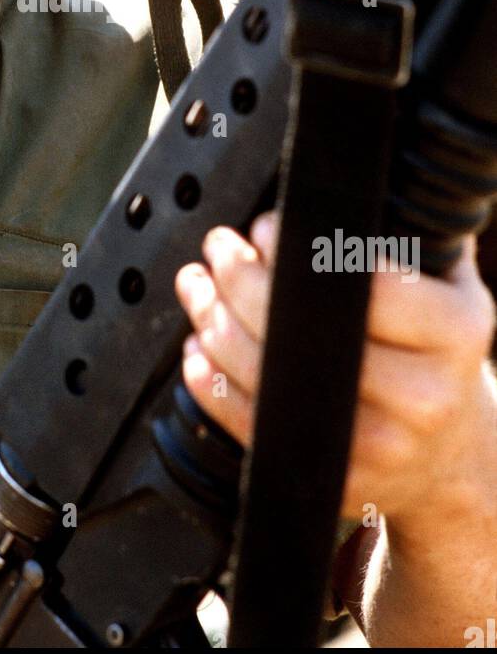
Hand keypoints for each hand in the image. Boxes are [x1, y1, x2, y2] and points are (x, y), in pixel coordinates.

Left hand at [174, 212, 496, 529]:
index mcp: (456, 332)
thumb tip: (356, 173)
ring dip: (216, 326)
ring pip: (270, 379)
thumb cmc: (439, 355)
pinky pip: (258, 429)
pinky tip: (199, 352)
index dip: (298, 250)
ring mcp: (382, 446)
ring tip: (198, 289)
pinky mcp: (340, 480)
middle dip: (241, 280)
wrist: (453, 456)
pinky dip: (215, 386)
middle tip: (218, 249)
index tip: (262, 228)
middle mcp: (425, 394)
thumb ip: (417, 236)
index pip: (362, 282)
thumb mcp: (452, 289)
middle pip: (304, 333)